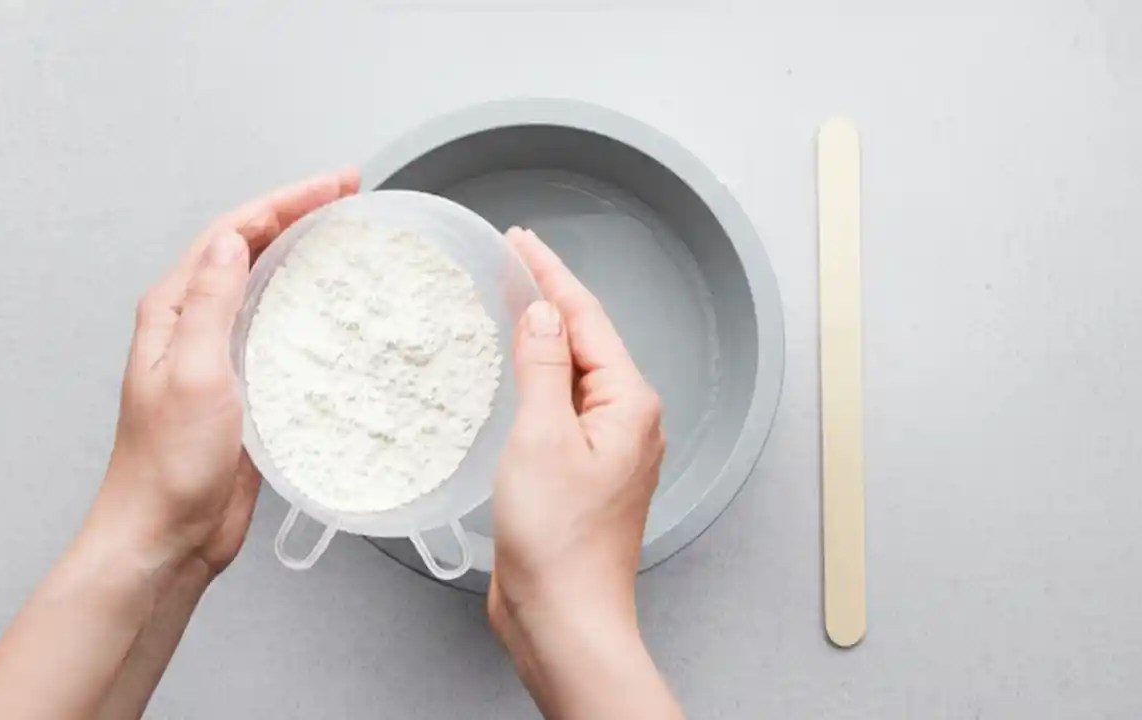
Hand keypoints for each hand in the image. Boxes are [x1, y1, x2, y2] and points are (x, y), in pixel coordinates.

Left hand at [96, 169, 360, 575]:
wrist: (167, 535)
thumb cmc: (169, 464)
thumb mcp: (194, 373)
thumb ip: (212, 303)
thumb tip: (235, 240)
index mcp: (174, 312)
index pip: (234, 234)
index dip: (285, 201)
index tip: (335, 185)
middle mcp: (195, 325)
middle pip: (251, 250)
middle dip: (300, 216)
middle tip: (350, 196)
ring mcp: (221, 355)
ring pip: (268, 287)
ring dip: (306, 256)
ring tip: (350, 237)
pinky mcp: (246, 388)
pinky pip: (281, 333)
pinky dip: (309, 309)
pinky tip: (338, 309)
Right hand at [489, 228, 678, 718]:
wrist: (564, 618)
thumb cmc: (559, 540)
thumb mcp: (542, 436)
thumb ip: (545, 366)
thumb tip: (546, 311)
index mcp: (630, 403)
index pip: (588, 318)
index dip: (551, 274)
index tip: (521, 241)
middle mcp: (628, 421)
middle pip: (587, 340)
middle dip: (551, 298)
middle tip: (512, 261)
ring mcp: (608, 449)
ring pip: (574, 375)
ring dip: (544, 338)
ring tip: (511, 304)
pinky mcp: (583, 473)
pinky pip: (562, 408)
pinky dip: (538, 380)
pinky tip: (517, 374)